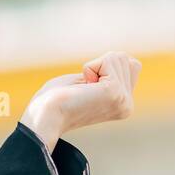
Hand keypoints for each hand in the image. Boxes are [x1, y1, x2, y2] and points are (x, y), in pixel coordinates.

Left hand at [19, 51, 140, 152]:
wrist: (43, 116)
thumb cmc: (55, 99)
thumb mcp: (86, 83)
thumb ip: (106, 75)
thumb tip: (123, 59)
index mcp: (123, 104)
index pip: (131, 66)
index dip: (104, 68)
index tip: (86, 87)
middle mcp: (127, 105)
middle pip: (127, 60)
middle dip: (100, 65)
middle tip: (83, 88)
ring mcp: (123, 99)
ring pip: (119, 57)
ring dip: (94, 67)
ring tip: (82, 88)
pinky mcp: (114, 92)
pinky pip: (109, 60)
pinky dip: (90, 67)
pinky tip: (82, 87)